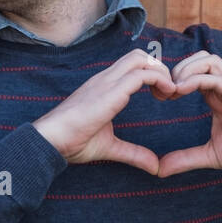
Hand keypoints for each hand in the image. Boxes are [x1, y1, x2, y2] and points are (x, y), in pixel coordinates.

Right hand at [32, 49, 177, 173]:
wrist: (51, 140)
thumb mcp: (110, 147)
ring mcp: (107, 82)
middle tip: (168, 93)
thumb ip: (133, 153)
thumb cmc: (72, 142)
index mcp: (103, 87)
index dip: (152, 74)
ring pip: (141, 58)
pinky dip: (159, 79)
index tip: (162, 96)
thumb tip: (155, 167)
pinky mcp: (111, 90)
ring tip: (169, 93)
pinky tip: (166, 94)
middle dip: (160, 68)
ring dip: (161, 72)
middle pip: (139, 55)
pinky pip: (141, 74)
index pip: (131, 65)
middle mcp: (105, 78)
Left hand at [156, 51, 221, 179]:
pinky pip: (218, 78)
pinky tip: (182, 91)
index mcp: (218, 96)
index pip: (193, 71)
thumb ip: (185, 159)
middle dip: (177, 68)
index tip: (160, 97)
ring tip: (173, 90)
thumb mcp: (210, 155)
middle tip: (164, 92)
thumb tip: (160, 170)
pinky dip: (196, 79)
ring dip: (185, 70)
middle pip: (200, 58)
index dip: (173, 78)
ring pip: (209, 60)